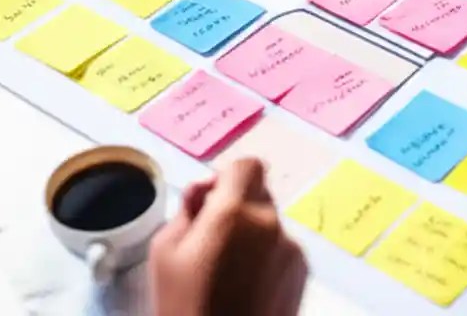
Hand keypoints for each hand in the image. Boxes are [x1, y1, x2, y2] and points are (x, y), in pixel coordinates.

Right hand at [149, 159, 306, 315]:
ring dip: (251, 233)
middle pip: (258, 193)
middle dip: (236, 206)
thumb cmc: (185, 309)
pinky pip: (281, 249)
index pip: (246, 166)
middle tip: (210, 237)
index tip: (210, 198)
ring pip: (270, 223)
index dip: (226, 177)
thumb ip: (186, 208)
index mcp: (234, 214)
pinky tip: (243, 286)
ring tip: (225, 271)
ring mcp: (292, 252)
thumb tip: (203, 191)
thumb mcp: (164, 252)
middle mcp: (270, 226)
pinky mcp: (302, 275)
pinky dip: (265, 257)